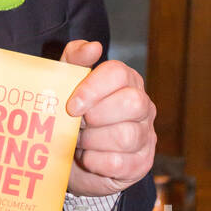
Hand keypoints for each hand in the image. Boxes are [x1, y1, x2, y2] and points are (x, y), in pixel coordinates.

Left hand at [60, 39, 156, 196]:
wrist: (70, 159)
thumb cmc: (71, 116)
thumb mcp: (65, 84)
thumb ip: (74, 60)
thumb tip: (93, 47)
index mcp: (126, 81)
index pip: (118, 73)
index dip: (93, 88)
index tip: (72, 105)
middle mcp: (143, 105)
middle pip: (132, 103)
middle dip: (97, 116)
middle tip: (77, 125)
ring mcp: (145, 135)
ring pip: (126, 135)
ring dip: (93, 141)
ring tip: (79, 142)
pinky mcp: (141, 163)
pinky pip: (121, 163)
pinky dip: (97, 162)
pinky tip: (87, 158)